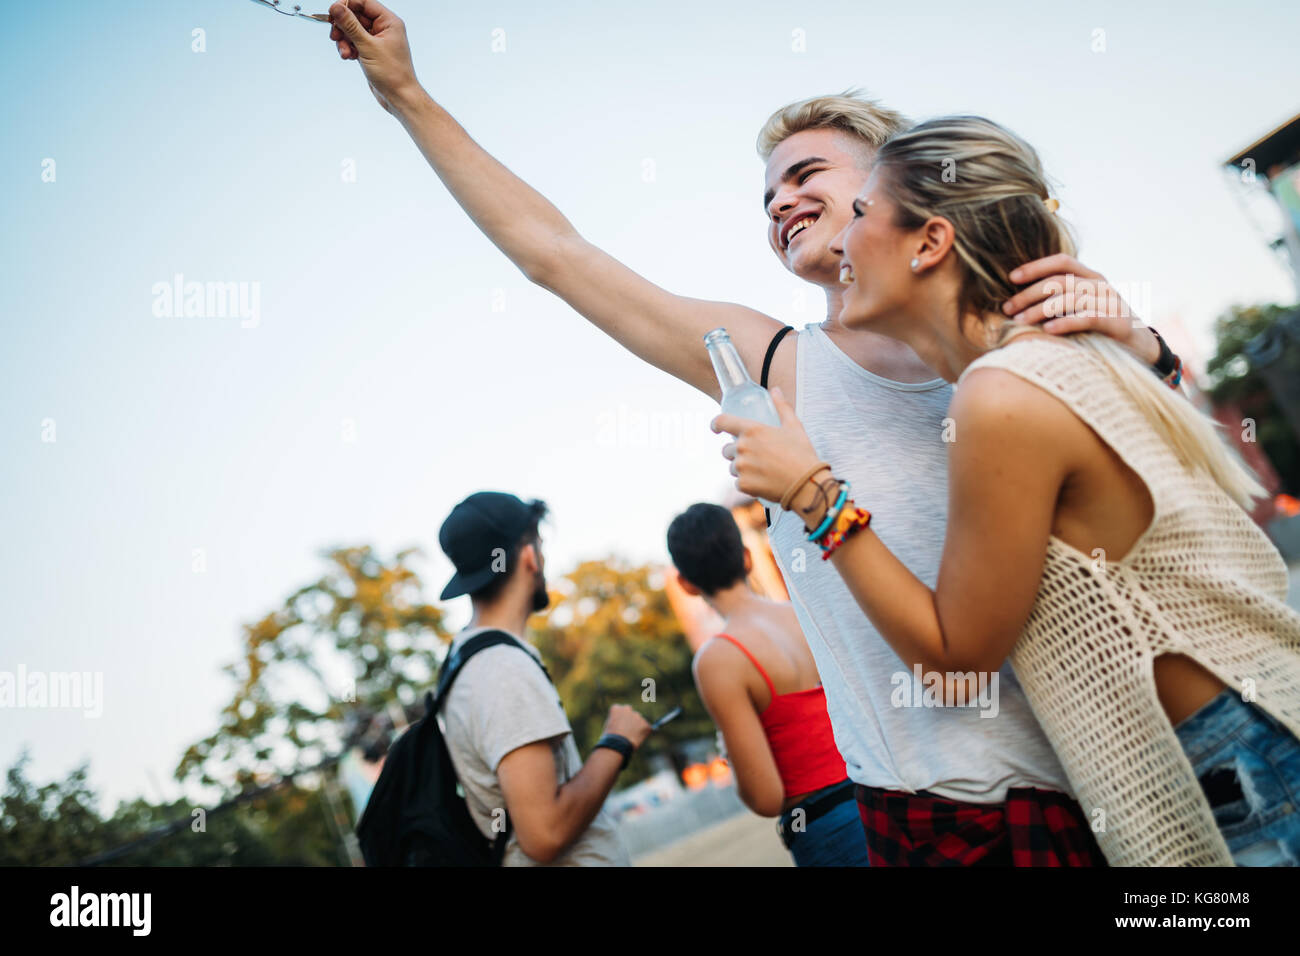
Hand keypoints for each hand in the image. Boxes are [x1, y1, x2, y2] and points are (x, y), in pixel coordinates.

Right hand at [328, 1, 419, 115]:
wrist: (399, 97)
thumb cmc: (392, 73)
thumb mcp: (368, 46)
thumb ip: (350, 25)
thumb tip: (336, 7)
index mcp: (389, 22)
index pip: (364, 2)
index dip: (347, 5)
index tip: (332, 12)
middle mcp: (383, 28)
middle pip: (356, 16)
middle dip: (343, 26)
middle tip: (334, 36)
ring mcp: (376, 40)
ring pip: (352, 31)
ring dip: (344, 40)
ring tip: (345, 53)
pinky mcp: (370, 52)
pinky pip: (354, 43)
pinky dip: (348, 48)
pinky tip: (348, 57)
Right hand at [603, 705, 651, 748]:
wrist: (617, 744)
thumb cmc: (610, 738)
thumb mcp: (609, 726)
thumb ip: (617, 721)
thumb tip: (624, 724)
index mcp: (617, 708)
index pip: (619, 711)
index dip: (620, 720)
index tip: (619, 727)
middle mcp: (628, 709)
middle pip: (631, 714)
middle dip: (630, 721)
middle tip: (628, 732)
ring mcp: (638, 716)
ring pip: (639, 721)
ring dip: (637, 728)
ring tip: (631, 739)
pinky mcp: (646, 724)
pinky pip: (646, 729)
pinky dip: (643, 734)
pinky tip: (636, 740)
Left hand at [710, 386, 822, 502]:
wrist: (808, 484)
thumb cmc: (802, 454)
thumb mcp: (794, 426)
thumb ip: (782, 407)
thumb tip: (775, 390)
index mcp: (752, 430)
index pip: (722, 421)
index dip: (716, 424)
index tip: (716, 429)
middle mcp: (742, 447)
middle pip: (727, 449)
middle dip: (738, 453)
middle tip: (757, 457)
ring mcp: (741, 467)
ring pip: (733, 467)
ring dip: (743, 468)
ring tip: (763, 470)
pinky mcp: (743, 484)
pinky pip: (738, 482)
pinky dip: (748, 483)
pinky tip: (763, 482)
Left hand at [1001, 253, 1158, 363]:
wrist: (1140, 347)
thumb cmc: (1100, 327)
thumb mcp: (1080, 307)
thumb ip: (1059, 298)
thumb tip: (1018, 300)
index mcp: (1090, 277)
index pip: (1062, 262)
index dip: (1036, 266)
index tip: (1011, 278)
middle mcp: (1101, 285)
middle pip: (1059, 282)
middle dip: (1028, 294)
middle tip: (1007, 308)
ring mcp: (1111, 303)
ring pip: (1070, 298)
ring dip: (1040, 309)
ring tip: (1019, 321)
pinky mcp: (1118, 323)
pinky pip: (1088, 318)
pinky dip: (1066, 323)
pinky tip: (1048, 330)